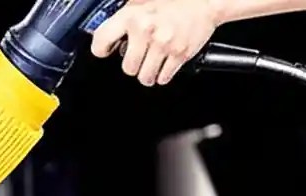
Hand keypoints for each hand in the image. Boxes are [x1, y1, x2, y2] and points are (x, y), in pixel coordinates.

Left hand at [91, 0, 223, 85]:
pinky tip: (164, 62)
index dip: (102, 49)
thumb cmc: (172, 2)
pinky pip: (163, 77)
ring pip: (145, 77)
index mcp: (131, 16)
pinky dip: (163, 74)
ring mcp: (164, 44)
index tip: (107, 50)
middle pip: (128, 68)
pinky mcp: (180, 54)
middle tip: (139, 55)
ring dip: (147, 73)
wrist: (204, 2)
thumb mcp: (139, 2)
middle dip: (133, 64)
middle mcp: (145, 30)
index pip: (101, 41)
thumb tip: (106, 34)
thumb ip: (122, 18)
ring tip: (152, 61)